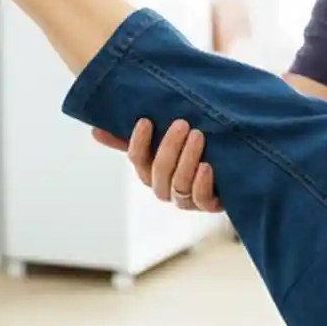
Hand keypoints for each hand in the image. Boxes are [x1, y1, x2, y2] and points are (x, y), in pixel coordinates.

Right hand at [91, 119, 222, 211]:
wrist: (231, 165)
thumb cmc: (189, 148)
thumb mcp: (162, 138)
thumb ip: (131, 137)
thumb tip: (95, 130)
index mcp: (150, 171)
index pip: (137, 160)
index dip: (138, 142)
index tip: (146, 121)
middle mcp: (165, 187)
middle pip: (159, 172)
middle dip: (169, 147)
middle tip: (182, 123)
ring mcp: (186, 199)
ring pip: (179, 184)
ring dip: (187, 159)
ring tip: (198, 135)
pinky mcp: (209, 205)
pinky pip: (200, 200)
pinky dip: (202, 183)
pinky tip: (207, 166)